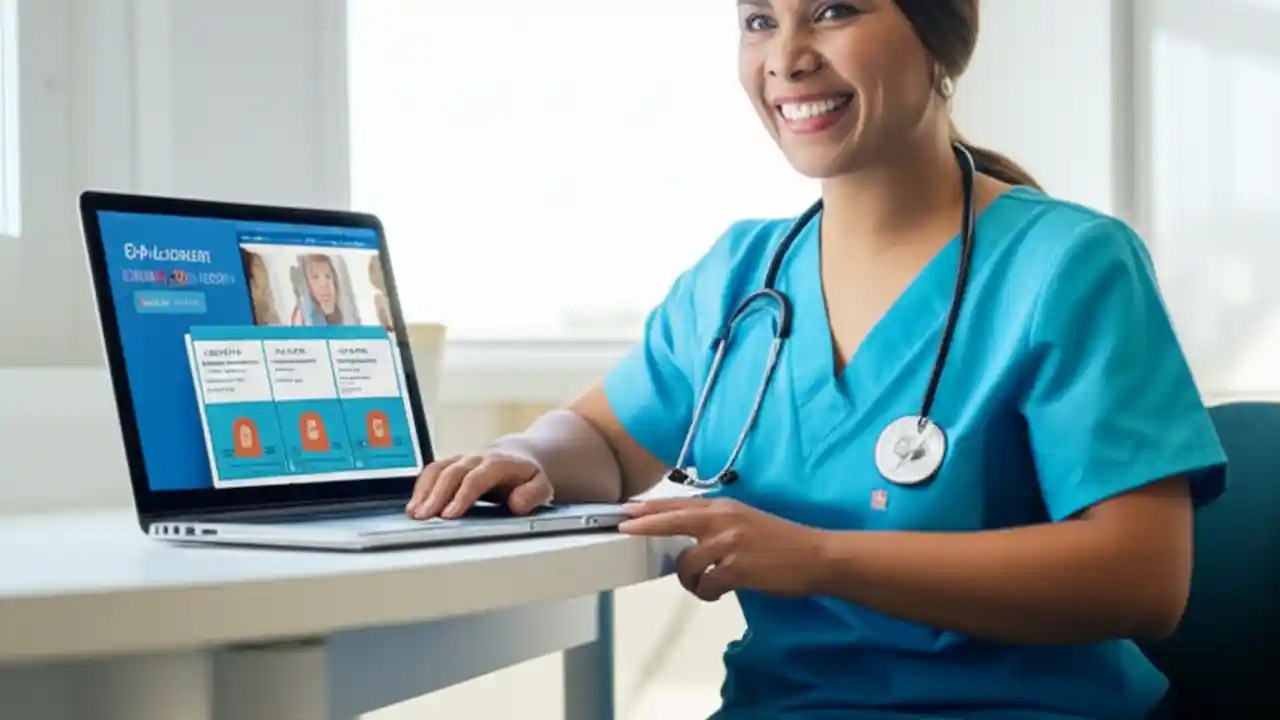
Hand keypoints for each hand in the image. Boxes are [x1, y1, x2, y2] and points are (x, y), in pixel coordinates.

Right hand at [406, 453, 553, 519]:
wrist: (520, 455)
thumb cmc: (529, 476)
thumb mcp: (542, 486)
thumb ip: (533, 494)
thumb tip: (517, 503)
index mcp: (498, 463)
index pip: (477, 478)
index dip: (462, 496)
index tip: (449, 514)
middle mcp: (477, 459)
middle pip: (452, 473)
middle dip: (436, 495)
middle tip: (424, 517)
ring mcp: (461, 460)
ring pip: (438, 469)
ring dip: (423, 490)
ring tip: (414, 513)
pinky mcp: (451, 464)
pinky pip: (432, 471)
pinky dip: (420, 487)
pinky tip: (414, 506)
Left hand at [619, 497, 825, 601]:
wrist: (816, 556)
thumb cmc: (783, 542)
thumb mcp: (747, 521)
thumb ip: (718, 524)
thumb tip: (691, 539)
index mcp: (726, 507)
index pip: (680, 505)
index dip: (652, 508)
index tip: (629, 509)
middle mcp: (724, 520)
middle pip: (673, 520)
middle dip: (645, 525)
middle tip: (624, 528)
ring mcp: (729, 544)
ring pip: (687, 564)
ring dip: (691, 580)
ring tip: (706, 585)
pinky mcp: (737, 568)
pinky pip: (707, 585)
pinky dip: (708, 593)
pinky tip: (719, 593)